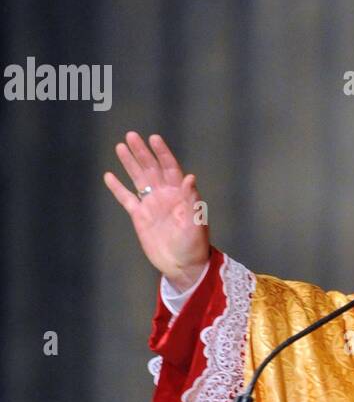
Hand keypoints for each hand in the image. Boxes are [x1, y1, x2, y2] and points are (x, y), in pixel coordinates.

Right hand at [103, 132, 209, 289]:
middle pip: (151, 168)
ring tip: (120, 147)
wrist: (183, 265)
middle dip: (142, 152)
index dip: (162, 153)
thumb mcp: (196, 223)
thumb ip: (192, 200)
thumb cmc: (194, 245)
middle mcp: (165, 195)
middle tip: (131, 136)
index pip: (170, 167)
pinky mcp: (140, 217)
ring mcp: (152, 205)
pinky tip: (109, 175)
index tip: (153, 138)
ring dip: (130, 163)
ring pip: (138, 179)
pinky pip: (126, 199)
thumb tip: (190, 177)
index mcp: (180, 193)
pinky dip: (118, 188)